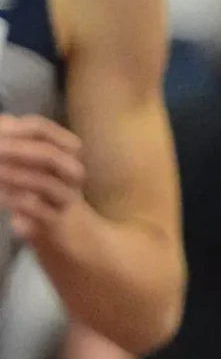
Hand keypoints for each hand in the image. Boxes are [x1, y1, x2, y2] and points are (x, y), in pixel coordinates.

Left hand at [0, 114, 87, 247]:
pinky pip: (37, 209)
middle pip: (47, 154)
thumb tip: (3, 120)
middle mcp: (71, 172)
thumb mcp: (34, 167)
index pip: (41, 129)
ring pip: (43, 181)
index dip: (15, 128)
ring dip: (13, 176)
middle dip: (14, 150)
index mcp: (65, 152)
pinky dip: (16, 202)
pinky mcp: (58, 222)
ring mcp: (66, 197)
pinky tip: (1, 198)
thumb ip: (19, 144)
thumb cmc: (47, 196)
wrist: (74, 238)